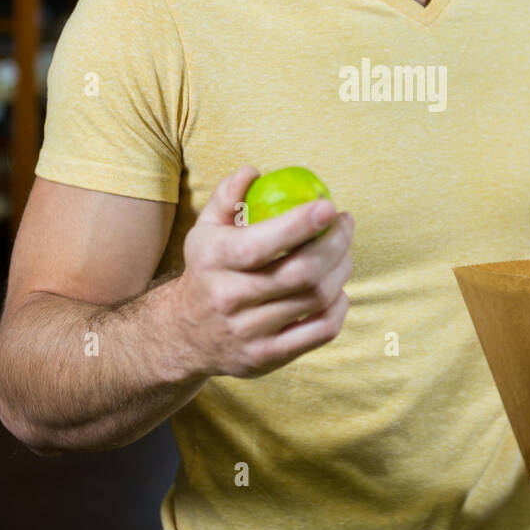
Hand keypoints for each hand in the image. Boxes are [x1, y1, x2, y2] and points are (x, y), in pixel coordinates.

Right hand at [172, 164, 353, 380]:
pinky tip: (337, 287)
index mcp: (214, 260)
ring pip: (316, 299)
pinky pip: (321, 330)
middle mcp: (230, 298)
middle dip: (335, 244)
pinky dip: (339, 305)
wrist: (185, 334)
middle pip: (301, 273)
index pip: (262, 244)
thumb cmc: (207, 270)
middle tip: (345, 223)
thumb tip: (254, 172)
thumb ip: (228, 196)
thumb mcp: (205, 229)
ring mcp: (250, 332)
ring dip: (341, 269)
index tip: (329, 206)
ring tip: (343, 250)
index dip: (300, 225)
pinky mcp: (268, 357)